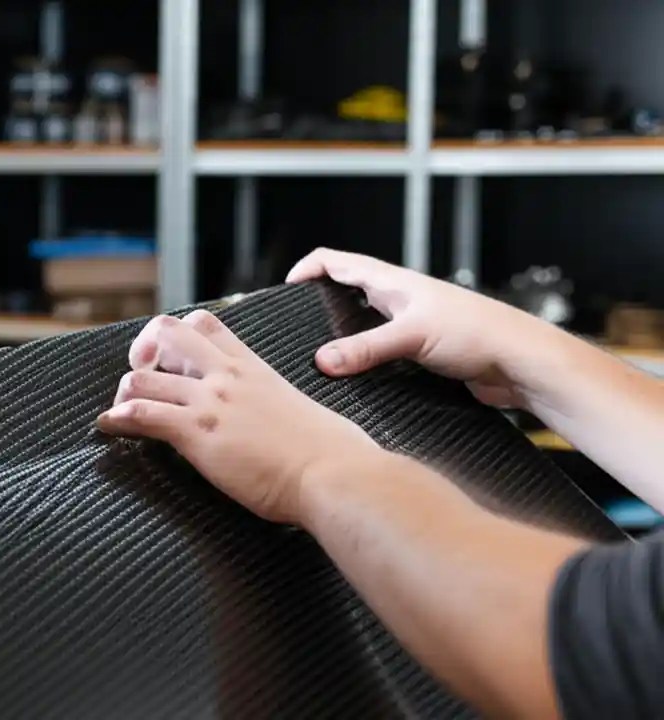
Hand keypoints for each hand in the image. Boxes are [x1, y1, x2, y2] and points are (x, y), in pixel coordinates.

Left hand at [96, 311, 382, 524]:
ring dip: (126, 391)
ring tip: (121, 408)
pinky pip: (143, 415)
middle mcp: (227, 376)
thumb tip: (283, 422)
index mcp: (253, 368)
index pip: (207, 325)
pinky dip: (118, 418)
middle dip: (145, 350)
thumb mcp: (302, 410)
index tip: (170, 355)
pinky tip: (110, 425)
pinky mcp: (198, 433)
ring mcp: (210, 402)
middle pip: (168, 333)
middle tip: (141, 375)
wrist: (334, 473)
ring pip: (145, 377)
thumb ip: (280, 405)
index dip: (180, 334)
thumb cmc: (332, 451)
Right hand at [286, 248, 554, 408]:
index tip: (285, 292)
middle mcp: (399, 299)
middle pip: (346, 291)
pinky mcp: (421, 352)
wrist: (522, 363)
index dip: (307, 270)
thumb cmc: (479, 334)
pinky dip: (363, 360)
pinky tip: (356, 379)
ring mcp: (410, 324)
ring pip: (362, 324)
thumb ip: (365, 349)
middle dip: (317, 304)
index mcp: (394, 282)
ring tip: (317, 356)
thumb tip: (321, 360)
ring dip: (341, 336)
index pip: (337, 261)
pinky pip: (380, 351)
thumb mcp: (412, 337)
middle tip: (293, 327)